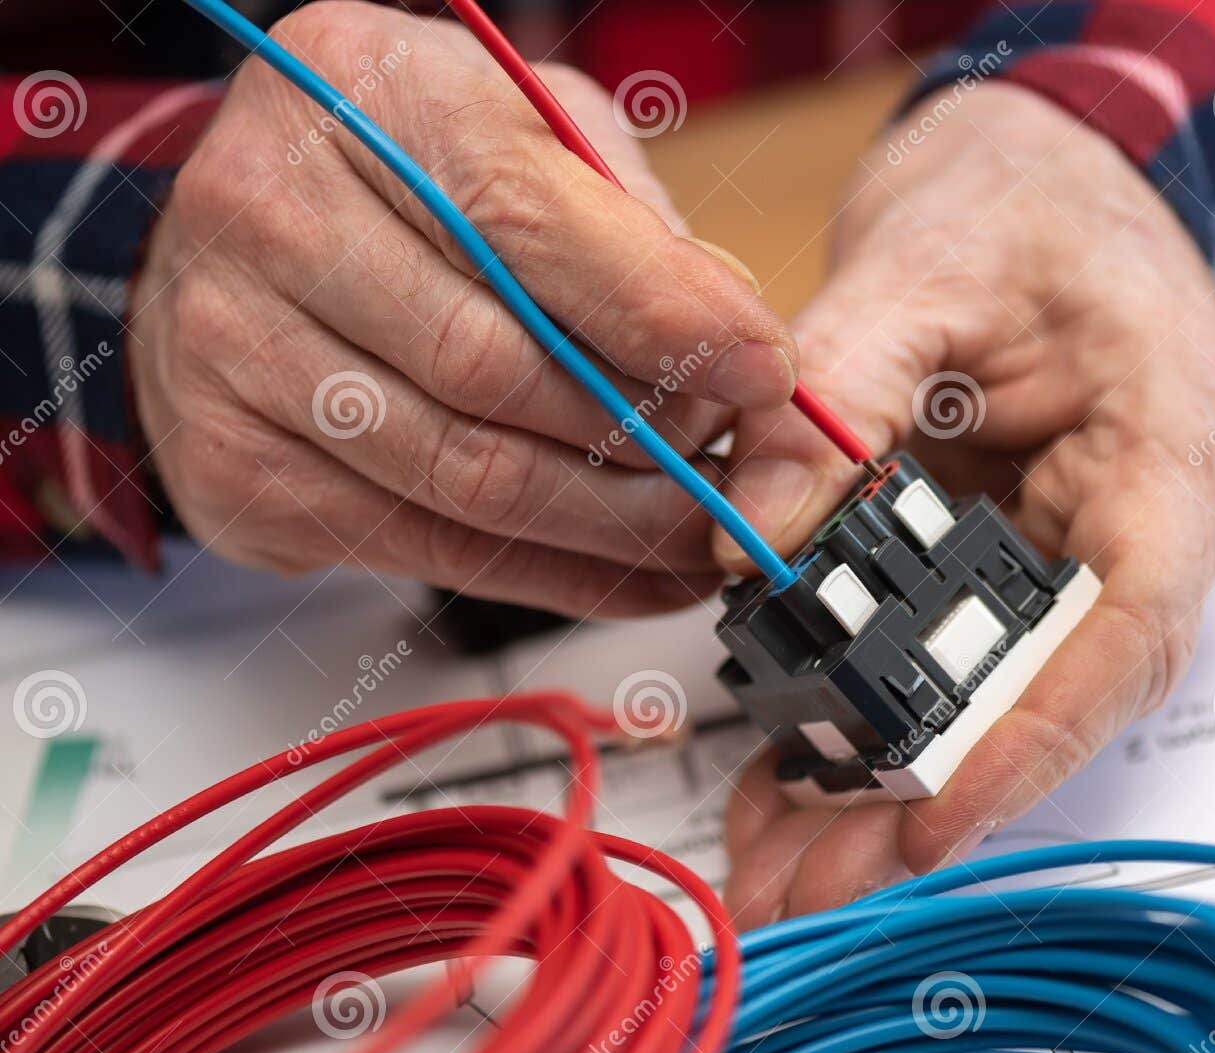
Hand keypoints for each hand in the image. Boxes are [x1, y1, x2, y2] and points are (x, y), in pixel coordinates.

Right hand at [129, 0, 795, 616]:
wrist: (247, 240)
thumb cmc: (413, 176)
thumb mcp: (527, 136)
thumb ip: (627, 225)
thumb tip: (738, 352)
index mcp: (359, 91)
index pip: (528, 223)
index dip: (664, 315)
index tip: (763, 375)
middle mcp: (267, 214)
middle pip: (499, 371)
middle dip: (649, 439)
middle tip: (734, 468)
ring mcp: (231, 351)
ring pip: (472, 479)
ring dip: (617, 526)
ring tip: (703, 529)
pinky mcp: (238, 468)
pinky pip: (434, 551)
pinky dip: (559, 578)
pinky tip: (636, 573)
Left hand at [716, 84, 1214, 925]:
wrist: (1046, 177)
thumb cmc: (1020, 200)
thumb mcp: (918, 264)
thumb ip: (834, 395)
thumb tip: (752, 541)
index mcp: (1175, 438)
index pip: (1129, 625)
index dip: (1033, 740)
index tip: (927, 819)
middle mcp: (1151, 522)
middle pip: (1055, 697)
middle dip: (924, 800)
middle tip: (801, 884)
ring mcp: (1092, 554)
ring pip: (1002, 703)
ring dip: (887, 785)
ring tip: (776, 862)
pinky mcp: (1026, 563)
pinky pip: (962, 663)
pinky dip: (876, 723)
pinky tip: (792, 782)